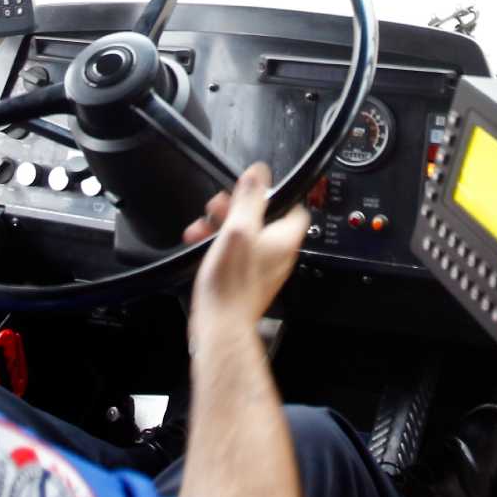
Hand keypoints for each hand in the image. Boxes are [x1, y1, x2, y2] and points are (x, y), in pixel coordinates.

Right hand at [186, 163, 305, 342]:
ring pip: (247, 236)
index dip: (275, 195)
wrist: (220, 324)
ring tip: (203, 225)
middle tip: (219, 207)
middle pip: (264, 219)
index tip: (255, 189)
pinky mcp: (247, 280)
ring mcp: (263, 268)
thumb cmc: (232, 283)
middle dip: (238, 209)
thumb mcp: (238, 229)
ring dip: (224, 226)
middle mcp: (279, 254)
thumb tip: (259, 172)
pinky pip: (237, 254)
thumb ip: (250, 198)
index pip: (295, 207)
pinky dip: (220, 245)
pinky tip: (201, 244)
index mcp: (285, 239)